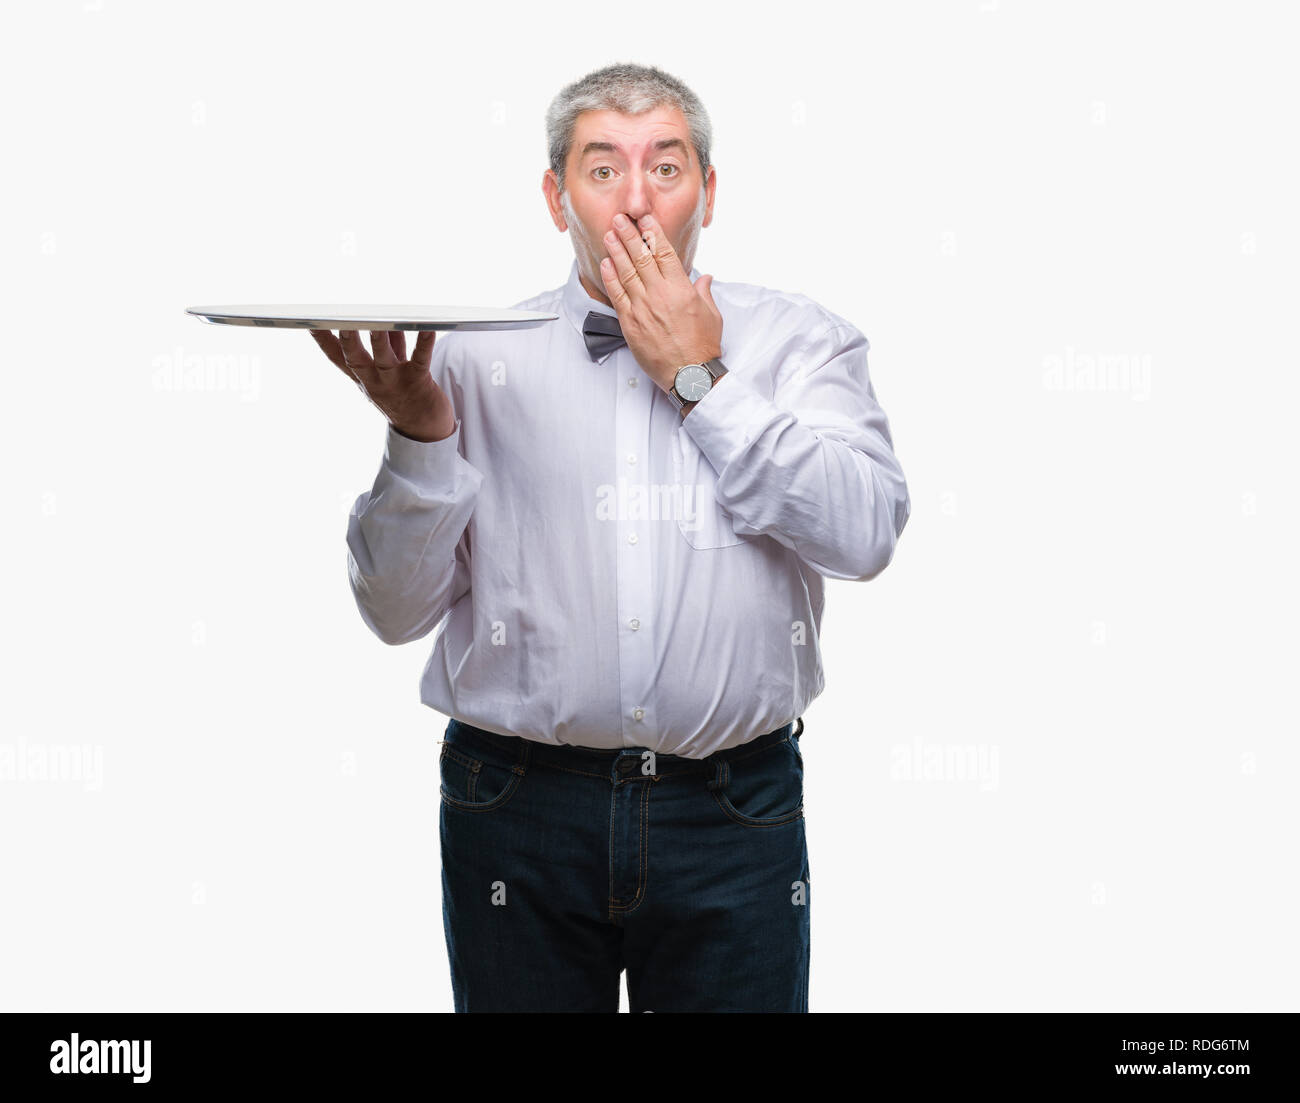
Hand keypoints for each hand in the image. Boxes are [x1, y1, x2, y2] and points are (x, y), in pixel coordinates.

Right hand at [308, 328, 454, 441]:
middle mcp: (374, 381)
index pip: (336, 357)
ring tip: (378, 323)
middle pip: (355, 360)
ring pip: (383, 360)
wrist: (424, 428)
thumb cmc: (403, 390)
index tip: (310, 322)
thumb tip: (380, 313)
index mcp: (362, 376)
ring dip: (380, 341)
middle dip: (348, 342)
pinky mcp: (419, 381)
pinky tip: (427, 329)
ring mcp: (395, 382)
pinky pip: (420, 359)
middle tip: (342, 324)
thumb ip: (383, 340)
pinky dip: (424, 343)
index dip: (322, 341)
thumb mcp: (386, 366)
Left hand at [599, 212, 722, 391]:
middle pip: (641, 257)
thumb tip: (705, 279)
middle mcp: (660, 294)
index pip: (664, 253)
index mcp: (681, 289)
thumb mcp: (711, 315)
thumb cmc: (702, 346)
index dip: (653, 233)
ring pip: (626, 272)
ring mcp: (643, 308)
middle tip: (620, 219)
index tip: (645, 219)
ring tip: (609, 234)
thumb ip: (704, 292)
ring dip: (616, 251)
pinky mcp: (630, 324)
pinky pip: (617, 295)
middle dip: (629, 235)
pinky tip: (606, 263)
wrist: (689, 374)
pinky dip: (610, 278)